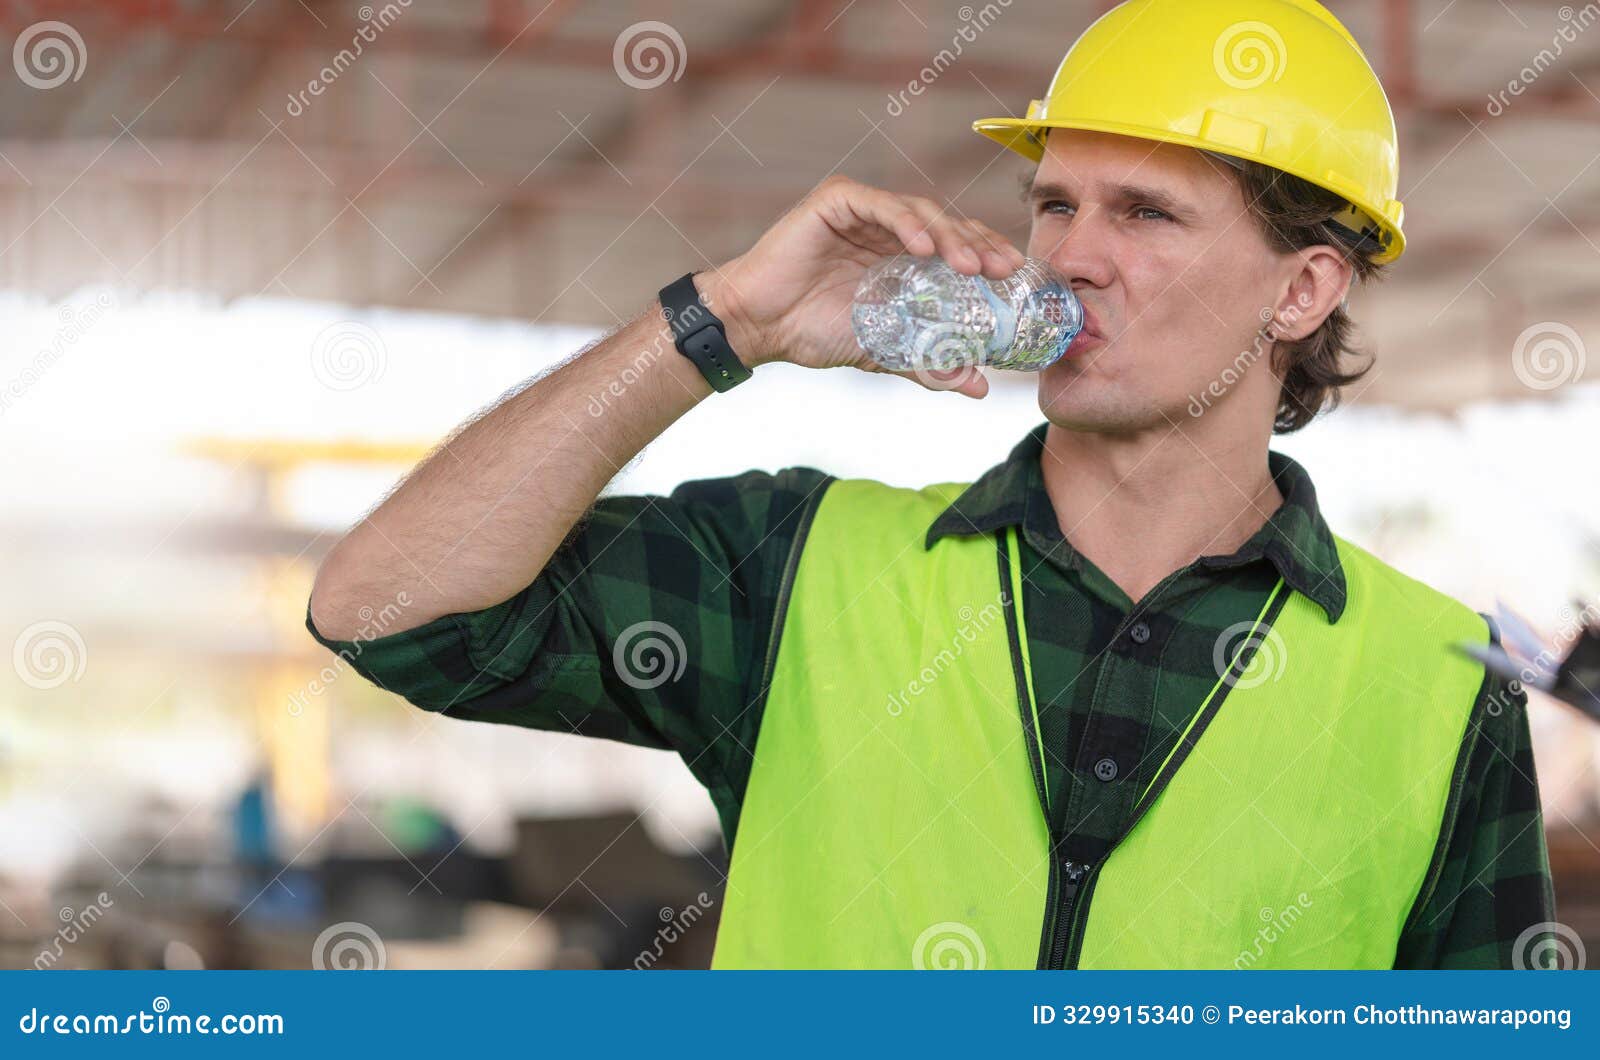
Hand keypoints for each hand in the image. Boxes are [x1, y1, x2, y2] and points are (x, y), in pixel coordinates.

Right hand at [698, 175, 1025, 397]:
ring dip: (950, 236)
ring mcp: (861, 209)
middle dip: (979, 245)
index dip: (987, 255)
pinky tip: (926, 248)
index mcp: (900, 253)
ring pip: (920, 212)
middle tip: (1003, 270)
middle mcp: (885, 225)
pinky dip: (908, 224)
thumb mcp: (884, 350)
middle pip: (946, 225)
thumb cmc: (815, 333)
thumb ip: (928, 363)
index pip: (956, 245)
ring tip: (972, 266)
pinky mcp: (836, 201)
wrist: (761, 328)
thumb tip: (979, 388)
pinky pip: (881, 206)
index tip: (1014, 278)